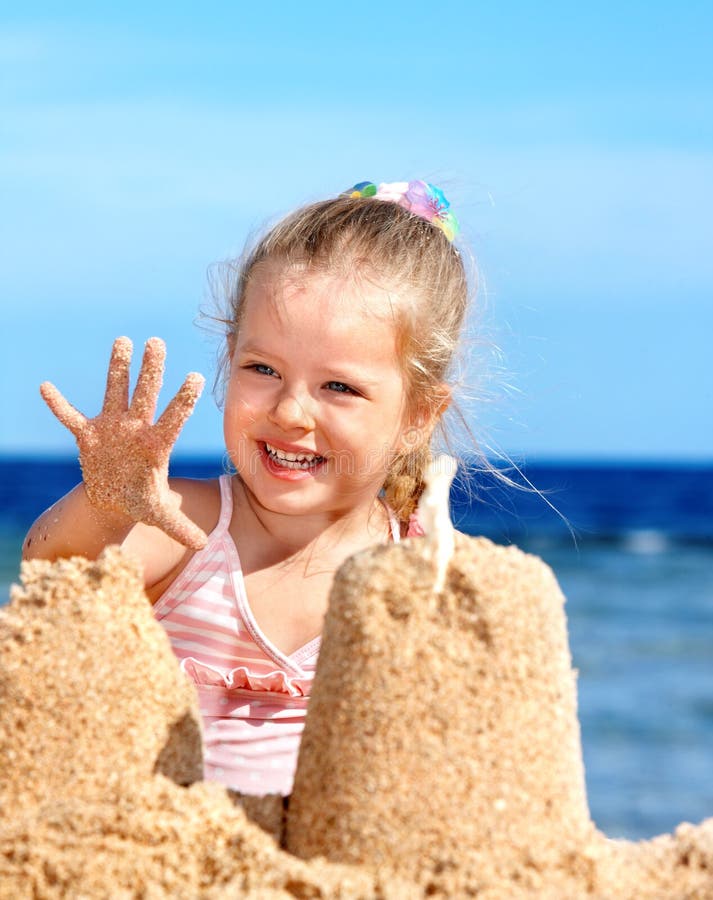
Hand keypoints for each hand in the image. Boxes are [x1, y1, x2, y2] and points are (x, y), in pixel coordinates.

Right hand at [40, 337, 207, 549]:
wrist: (114, 499)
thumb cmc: (141, 501)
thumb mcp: (158, 514)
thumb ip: (179, 526)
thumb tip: (201, 544)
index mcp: (156, 446)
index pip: (173, 419)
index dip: (183, 400)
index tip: (195, 377)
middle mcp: (136, 429)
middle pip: (146, 394)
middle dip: (151, 369)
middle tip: (157, 341)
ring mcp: (112, 428)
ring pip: (115, 391)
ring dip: (118, 368)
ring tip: (123, 340)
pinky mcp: (88, 434)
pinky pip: (70, 417)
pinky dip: (58, 405)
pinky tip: (46, 387)